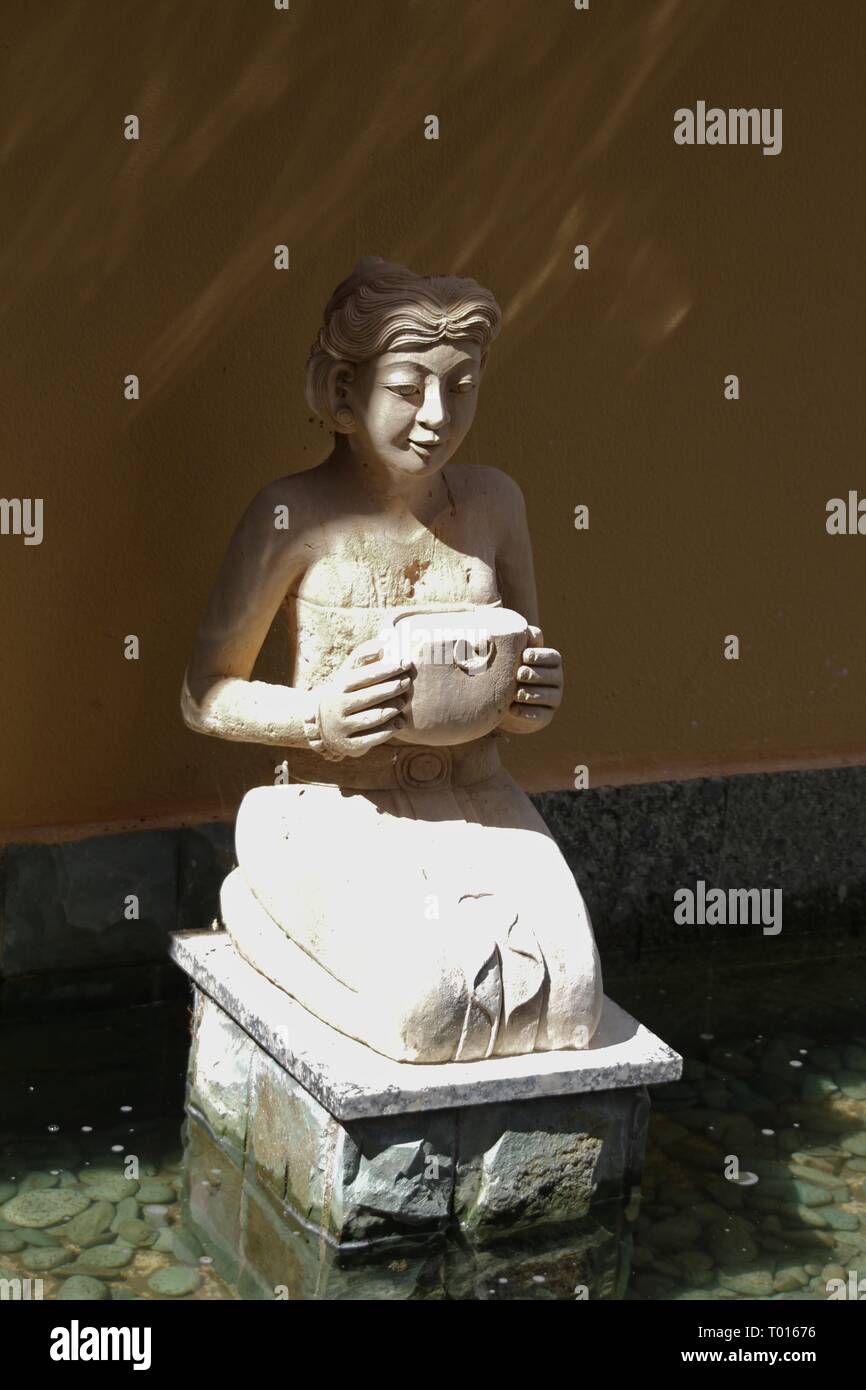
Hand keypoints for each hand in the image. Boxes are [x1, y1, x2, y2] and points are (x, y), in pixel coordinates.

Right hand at [315, 638, 412, 758]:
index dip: (386, 669)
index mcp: (339, 686)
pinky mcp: (350, 746)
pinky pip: (371, 739)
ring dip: (391, 709)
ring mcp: (343, 727)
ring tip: (404, 702)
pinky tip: (400, 722)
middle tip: (408, 682)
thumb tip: (384, 642)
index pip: (364, 675)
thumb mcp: (349, 672)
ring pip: (371, 718)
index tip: (405, 662)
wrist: (323, 724)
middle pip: (368, 697)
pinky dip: (388, 730)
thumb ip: (365, 655)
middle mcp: (338, 706)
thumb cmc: (345, 692)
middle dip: (391, 688)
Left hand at [500, 625, 562, 733]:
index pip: (554, 657)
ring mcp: (553, 699)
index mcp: (550, 662)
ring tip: (516, 694)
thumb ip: (519, 639)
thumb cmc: (507, 668)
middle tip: (519, 674)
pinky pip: (542, 716)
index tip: (525, 656)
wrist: (501, 699)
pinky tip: (513, 709)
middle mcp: (556, 680)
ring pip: (549, 696)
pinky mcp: (545, 717)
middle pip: (553, 676)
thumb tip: (528, 634)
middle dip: (536, 675)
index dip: (541, 656)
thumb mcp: (511, 653)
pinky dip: (527, 713)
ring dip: (532, 694)